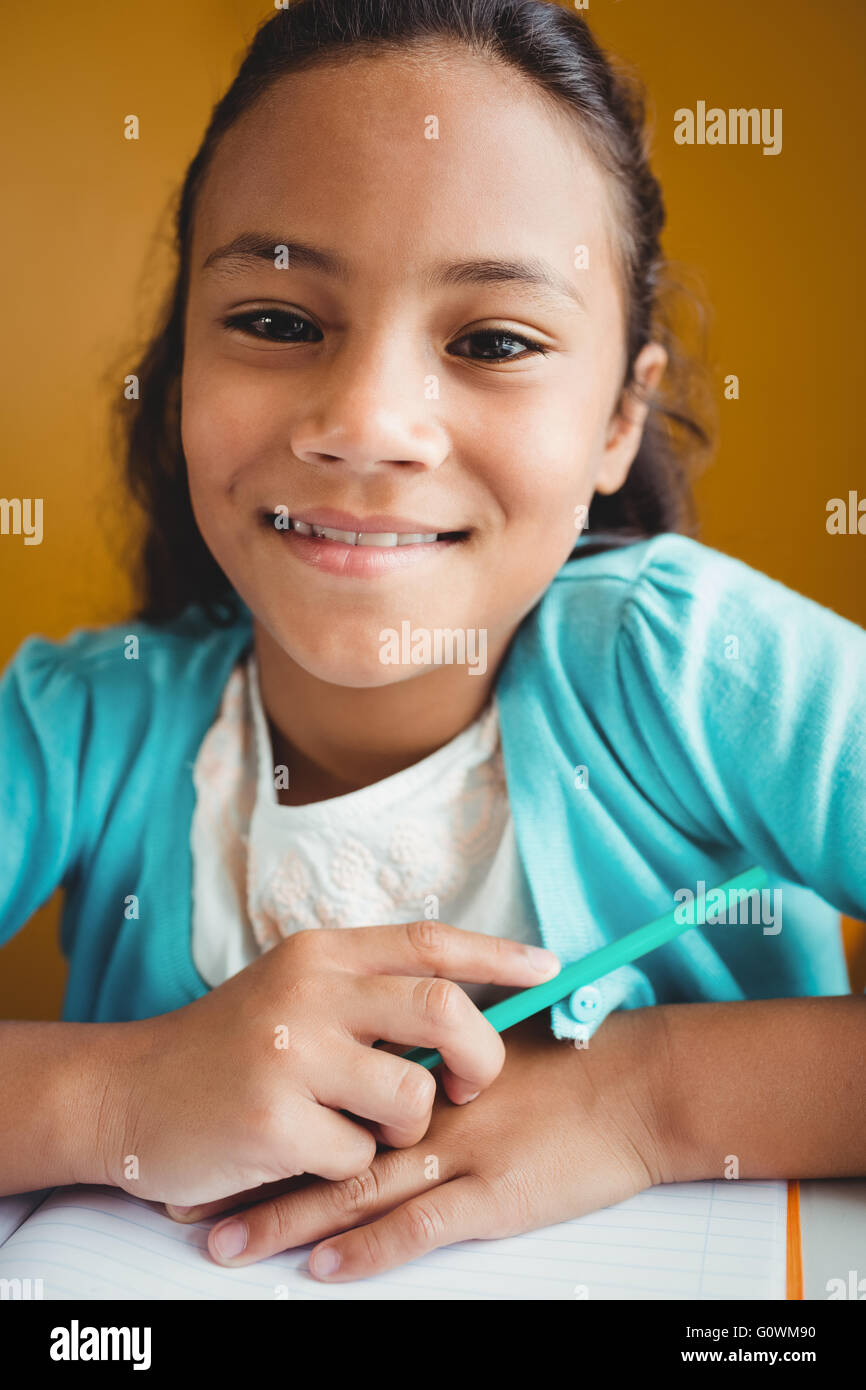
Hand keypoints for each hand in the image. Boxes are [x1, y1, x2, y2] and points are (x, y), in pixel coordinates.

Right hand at [105, 921, 559, 1207]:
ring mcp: (289, 1054)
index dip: (499, 954)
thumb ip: (366, 990)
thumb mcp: (293, 991)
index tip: (550, 965)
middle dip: (481, 1056)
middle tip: (476, 1087)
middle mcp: (309, 991)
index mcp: (321, 953)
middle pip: (444, 1009)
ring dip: (408, 1126)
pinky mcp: (270, 1121)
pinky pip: (357, 1156)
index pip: (431, 941)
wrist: (130, 1093)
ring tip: (366, 1126)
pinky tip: (306, 1151)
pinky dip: (349, 1164)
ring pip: (412, 1095)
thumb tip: (465, 1005)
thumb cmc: (229, 1045)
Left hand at [169, 1007, 669, 1278]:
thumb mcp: (497, 1032)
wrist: (640, 1084)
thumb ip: (437, 1044)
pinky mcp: (495, 1193)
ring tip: (225, 1244)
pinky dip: (371, 1249)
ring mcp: (459, 1147)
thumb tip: (386, 1054)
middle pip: (323, 1137)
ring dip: (287, 1219)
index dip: (271, 1107)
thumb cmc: (576, 1056)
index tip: (213, 1129)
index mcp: (426, 1054)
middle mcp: (429, 1099)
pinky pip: (421, 1223)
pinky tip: (325, 1270)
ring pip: (355, 1184)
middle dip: (254, 1171)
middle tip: (188, 1201)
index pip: (330, 1079)